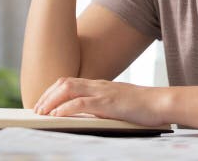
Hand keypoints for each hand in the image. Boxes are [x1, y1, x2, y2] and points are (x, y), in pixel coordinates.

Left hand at [32, 77, 170, 127]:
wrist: (160, 103)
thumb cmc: (141, 107)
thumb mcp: (116, 104)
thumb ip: (100, 106)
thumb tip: (84, 114)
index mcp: (99, 85)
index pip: (69, 82)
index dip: (52, 91)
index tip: (42, 103)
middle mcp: (98, 85)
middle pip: (64, 83)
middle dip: (47, 95)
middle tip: (37, 108)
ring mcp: (102, 92)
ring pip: (69, 89)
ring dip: (52, 100)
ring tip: (42, 112)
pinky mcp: (108, 102)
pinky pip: (82, 103)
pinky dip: (66, 107)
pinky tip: (58, 114)